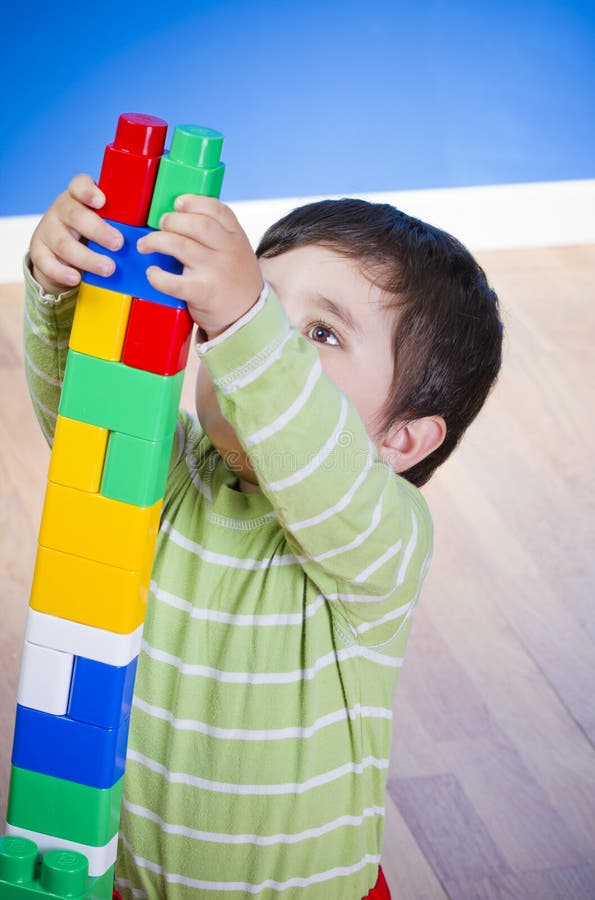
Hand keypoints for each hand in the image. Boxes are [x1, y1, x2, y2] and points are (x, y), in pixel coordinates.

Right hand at [29, 174, 122, 294]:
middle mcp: (61, 210)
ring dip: (87, 257)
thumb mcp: (102, 221)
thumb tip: (151, 237)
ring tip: (108, 269)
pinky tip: (75, 278)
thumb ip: (119, 223)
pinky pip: (47, 262)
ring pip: (63, 242)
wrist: (59, 252)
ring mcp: (48, 230)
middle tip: (118, 244)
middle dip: (98, 230)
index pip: (79, 186)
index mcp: (78, 197)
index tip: (102, 201)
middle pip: (74, 215)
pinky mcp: (39, 251)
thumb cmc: (90, 232)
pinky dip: (61, 271)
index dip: (88, 191)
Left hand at [136, 196, 263, 338]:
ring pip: (179, 245)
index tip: (178, 203)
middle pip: (196, 223)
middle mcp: (227, 252)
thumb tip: (181, 216)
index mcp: (236, 237)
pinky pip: (173, 281)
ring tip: (146, 245)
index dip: (194, 202)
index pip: (216, 209)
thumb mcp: (237, 252)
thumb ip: (219, 235)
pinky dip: (157, 276)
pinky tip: (152, 273)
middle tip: (160, 225)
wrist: (248, 317)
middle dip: (171, 220)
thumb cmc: (235, 282)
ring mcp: (215, 272)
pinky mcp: (202, 293)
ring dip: (155, 241)